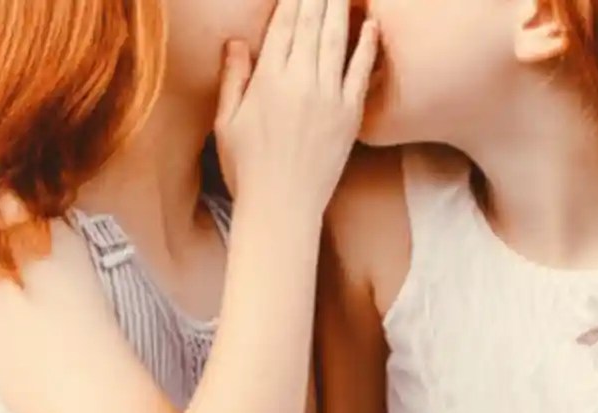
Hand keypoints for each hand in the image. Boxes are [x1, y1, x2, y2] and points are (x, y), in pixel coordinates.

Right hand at [215, 0, 377, 215]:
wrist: (282, 209)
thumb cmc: (247, 170)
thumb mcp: (227, 123)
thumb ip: (234, 79)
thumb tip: (236, 42)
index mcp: (268, 81)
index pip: (283, 25)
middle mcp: (300, 82)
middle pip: (312, 24)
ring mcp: (329, 98)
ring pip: (336, 40)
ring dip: (340, 7)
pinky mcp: (349, 116)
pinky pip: (360, 73)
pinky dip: (367, 46)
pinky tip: (370, 24)